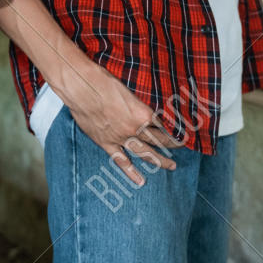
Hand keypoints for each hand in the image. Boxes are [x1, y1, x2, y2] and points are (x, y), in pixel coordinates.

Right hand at [55, 61, 178, 185]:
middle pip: (159, 140)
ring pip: (145, 153)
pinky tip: (140, 181)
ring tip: (171, 166)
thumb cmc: (102, 81)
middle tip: (182, 147)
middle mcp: (135, 128)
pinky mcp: (106, 142)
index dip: (174, 128)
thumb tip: (147, 107)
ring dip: (160, 160)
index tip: (182, 131)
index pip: (164, 124)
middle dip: (172, 144)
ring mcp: (121, 138)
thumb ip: (139, 102)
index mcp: (143, 112)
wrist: (80, 87)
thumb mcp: (129, 88)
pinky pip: (121, 160)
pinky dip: (131, 172)